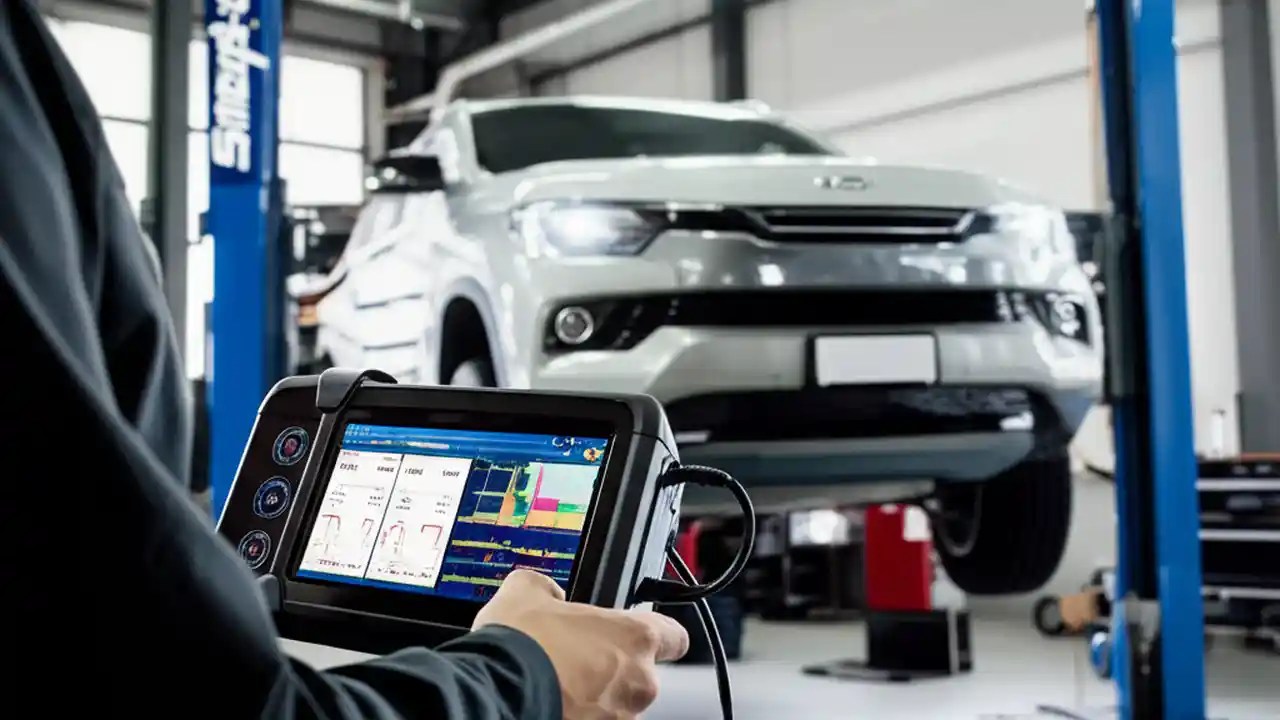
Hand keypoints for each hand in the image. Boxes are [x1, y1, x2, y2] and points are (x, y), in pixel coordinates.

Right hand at [474, 569, 688, 718]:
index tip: (635, 636)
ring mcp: (622, 717)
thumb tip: (545, 591)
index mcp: (635, 637)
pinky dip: (581, 716)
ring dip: (598, 698)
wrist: (495, 695)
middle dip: (614, 671)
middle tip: (576, 662)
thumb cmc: (519, 646)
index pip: (675, 637)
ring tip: (558, 687)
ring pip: (619, 705)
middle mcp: (640, 681)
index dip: (657, 634)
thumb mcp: (524, 592)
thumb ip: (546, 587)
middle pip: (641, 675)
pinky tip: (553, 705)